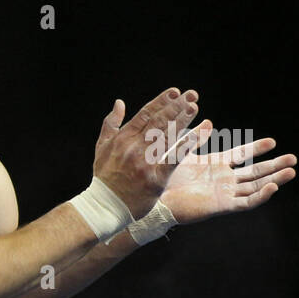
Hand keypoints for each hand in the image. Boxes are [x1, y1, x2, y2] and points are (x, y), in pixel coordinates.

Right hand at [93, 88, 206, 218]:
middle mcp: (134, 147)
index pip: (145, 113)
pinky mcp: (156, 178)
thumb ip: (110, 123)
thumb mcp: (101, 147)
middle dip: (176, 106)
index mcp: (122, 138)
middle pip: (159, 121)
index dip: (161, 101)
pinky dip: (185, 146)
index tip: (175, 92)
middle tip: (192, 95)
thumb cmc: (105, 177)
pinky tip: (196, 136)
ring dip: (182, 120)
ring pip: (167, 136)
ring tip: (194, 107)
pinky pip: (173, 159)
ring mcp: (145, 162)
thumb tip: (120, 102)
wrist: (106, 206)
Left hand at [159, 132, 296, 224]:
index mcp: (216, 165)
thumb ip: (196, 139)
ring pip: (256, 186)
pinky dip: (260, 195)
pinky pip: (246, 202)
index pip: (242, 154)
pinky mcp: (223, 205)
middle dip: (274, 165)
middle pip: (256, 172)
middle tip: (294, 159)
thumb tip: (209, 121)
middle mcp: (224, 179)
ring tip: (291, 171)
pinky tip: (273, 187)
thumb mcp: (183, 153)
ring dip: (274, 179)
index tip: (273, 142)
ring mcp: (226, 193)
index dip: (257, 148)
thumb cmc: (165, 178)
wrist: (157, 199)